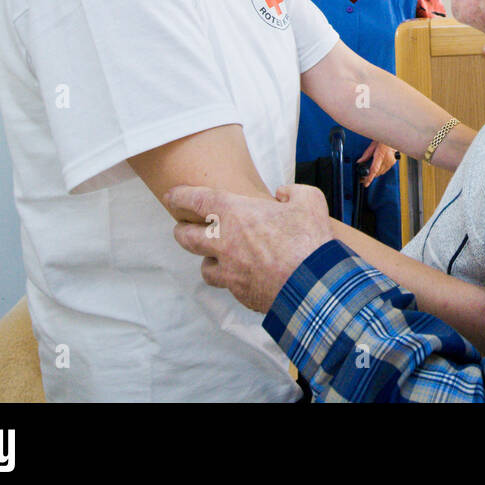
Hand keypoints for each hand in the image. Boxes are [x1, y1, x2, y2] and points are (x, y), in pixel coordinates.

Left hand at [165, 184, 333, 312]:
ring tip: (216, 257)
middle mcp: (223, 243)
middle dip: (181, 230)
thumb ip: (292, 191)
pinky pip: (227, 285)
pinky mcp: (239, 292)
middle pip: (185, 237)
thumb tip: (283, 195)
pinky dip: (231, 279)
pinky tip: (244, 276)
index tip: (171, 195)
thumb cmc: (308, 240)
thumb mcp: (309, 200)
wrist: (312, 285)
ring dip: (207, 259)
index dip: (179, 196)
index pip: (195, 201)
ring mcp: (229, 271)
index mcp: (235, 214)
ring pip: (204, 266)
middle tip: (183, 227)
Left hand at [356, 140, 399, 185]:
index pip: (374, 169)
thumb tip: (359, 162)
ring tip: (367, 174)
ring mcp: (390, 162)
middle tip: (362, 178)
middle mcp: (386, 160)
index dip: (369, 178)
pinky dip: (380, 170)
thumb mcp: (372, 145)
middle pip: (377, 173)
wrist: (393, 137)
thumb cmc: (383, 139)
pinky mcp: (393, 162)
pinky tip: (376, 168)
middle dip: (369, 176)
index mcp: (380, 155)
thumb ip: (366, 155)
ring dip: (375, 174)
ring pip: (381, 172)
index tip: (365, 183)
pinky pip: (385, 170)